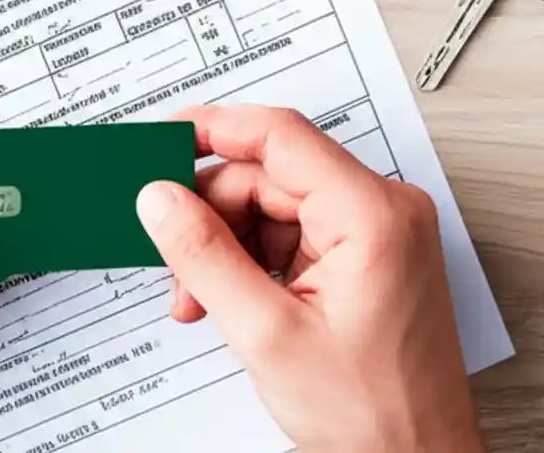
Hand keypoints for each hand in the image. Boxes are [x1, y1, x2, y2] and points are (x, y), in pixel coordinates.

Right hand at [136, 106, 482, 451]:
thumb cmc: (374, 414)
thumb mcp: (266, 334)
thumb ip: (205, 256)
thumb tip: (160, 200)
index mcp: (373, 215)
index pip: (280, 136)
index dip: (212, 130)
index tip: (162, 141)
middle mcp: (382, 211)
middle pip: (269, 176)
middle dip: (211, 215)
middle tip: (172, 257)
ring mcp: (375, 234)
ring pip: (272, 207)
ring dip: (225, 245)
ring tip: (199, 297)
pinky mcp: (363, 256)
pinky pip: (290, 234)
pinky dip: (250, 261)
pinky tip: (227, 297)